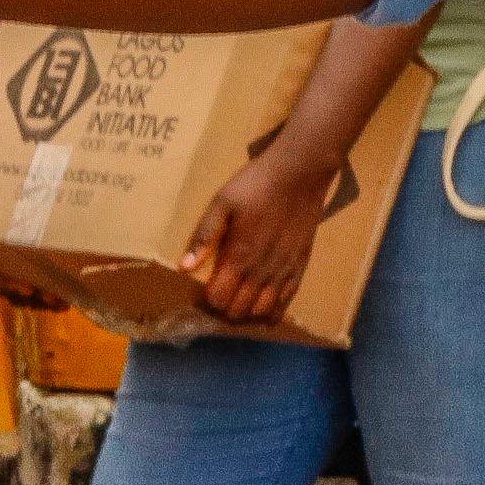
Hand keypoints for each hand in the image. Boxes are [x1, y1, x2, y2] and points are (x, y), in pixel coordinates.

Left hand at [180, 143, 336, 326]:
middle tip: (219, 295)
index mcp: (238, 257)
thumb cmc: (257, 184)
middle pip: (238, 311)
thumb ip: (204, 236)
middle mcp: (261, 271)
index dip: (207, 300)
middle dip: (224, 308)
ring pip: (261, 311)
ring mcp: (283, 271)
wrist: (301, 172)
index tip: (202, 291)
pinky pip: (286, 302)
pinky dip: (273, 312)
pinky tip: (264, 308)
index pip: (218, 299)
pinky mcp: (300, 266)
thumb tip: (184, 268)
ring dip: (247, 312)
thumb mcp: (223, 202)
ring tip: (239, 300)